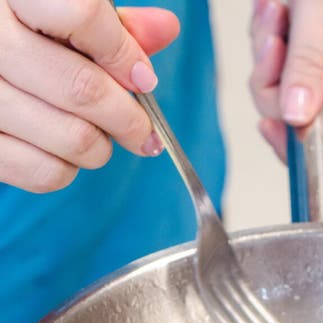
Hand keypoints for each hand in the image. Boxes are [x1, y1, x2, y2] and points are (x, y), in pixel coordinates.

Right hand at [0, 1, 178, 191]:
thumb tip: (165, 29)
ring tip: (97, 136)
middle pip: (84, 89)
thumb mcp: (60, 15)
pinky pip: (47, 173)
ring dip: (101, 147)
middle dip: (129, 119)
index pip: (82, 16)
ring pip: (74, 139)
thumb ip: (112, 24)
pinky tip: (64, 153)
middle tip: (144, 132)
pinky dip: (69, 170)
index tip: (144, 79)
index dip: (124, 54)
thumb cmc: (24, 37)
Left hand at [250, 0, 322, 168]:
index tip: (270, 116)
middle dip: (273, 84)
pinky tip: (284, 14)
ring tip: (278, 13)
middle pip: (306, 125)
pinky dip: (279, 45)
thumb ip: (310, 62)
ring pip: (293, 97)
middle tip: (273, 36)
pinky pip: (296, 73)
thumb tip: (297, 117)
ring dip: (271, 57)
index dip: (300, 147)